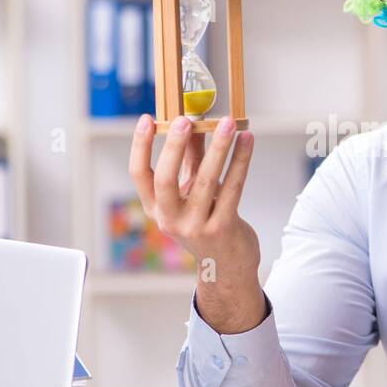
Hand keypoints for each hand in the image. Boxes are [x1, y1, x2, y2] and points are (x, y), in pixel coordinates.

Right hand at [128, 114, 264, 331]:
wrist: (226, 266)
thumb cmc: (207, 220)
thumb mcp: (192, 192)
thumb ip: (190, 159)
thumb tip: (193, 122)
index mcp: (156, 209)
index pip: (139, 175)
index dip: (140, 146)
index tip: (147, 119)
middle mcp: (170, 220)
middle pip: (165, 179)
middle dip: (174, 146)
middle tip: (185, 119)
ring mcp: (195, 227)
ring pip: (205, 180)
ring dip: (218, 148)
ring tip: (228, 123)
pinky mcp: (222, 229)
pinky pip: (232, 189)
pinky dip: (240, 162)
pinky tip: (247, 141)